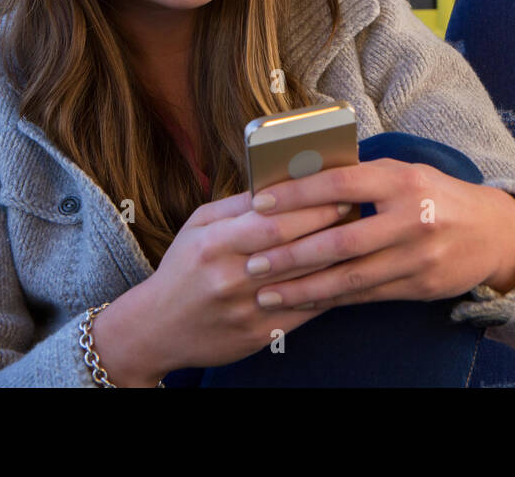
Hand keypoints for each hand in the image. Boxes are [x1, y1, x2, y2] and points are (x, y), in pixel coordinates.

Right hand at [93, 190, 352, 382]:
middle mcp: (229, 278)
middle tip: (358, 210)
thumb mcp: (198, 226)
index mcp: (214, 244)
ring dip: (337, 259)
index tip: (340, 191)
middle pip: (293, 250)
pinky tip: (345, 273)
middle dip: (331, 227)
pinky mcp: (258, 335)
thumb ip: (238, 204)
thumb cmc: (183, 267)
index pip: (273, 221)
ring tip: (359, 237)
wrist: (155, 329)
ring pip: (305, 281)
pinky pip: (304, 311)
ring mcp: (245, 310)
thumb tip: (282, 179)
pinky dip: (328, 291)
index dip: (311, 206)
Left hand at [244, 158, 514, 308]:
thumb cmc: (435, 196)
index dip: (297, 194)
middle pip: (340, 240)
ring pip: (350, 277)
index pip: (339, 183)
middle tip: (252, 263)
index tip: (259, 204)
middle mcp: (411, 217)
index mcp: (401, 180)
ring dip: (303, 289)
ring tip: (266, 293)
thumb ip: (361, 178)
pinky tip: (303, 303)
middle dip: (291, 255)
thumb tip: (300, 176)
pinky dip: (331, 300)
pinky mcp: (420, 286)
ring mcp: (418, 256)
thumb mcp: (405, 174)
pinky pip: (367, 295)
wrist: (494, 232)